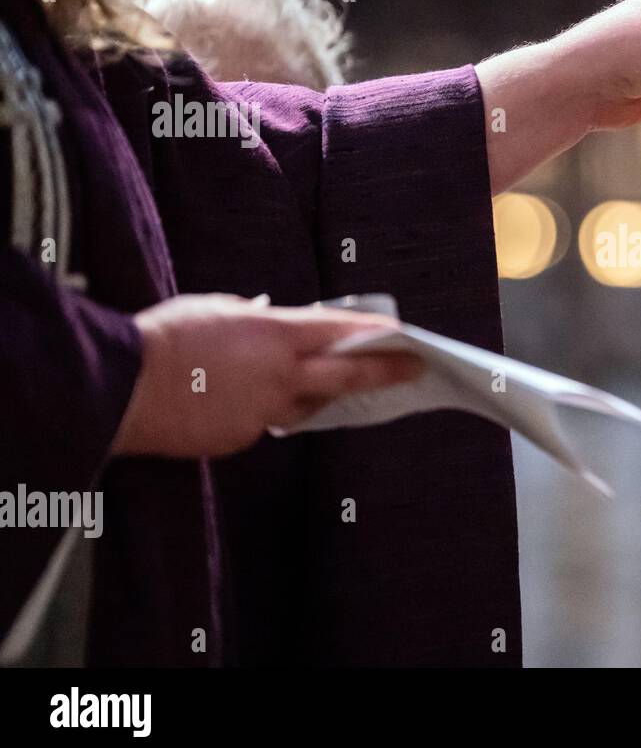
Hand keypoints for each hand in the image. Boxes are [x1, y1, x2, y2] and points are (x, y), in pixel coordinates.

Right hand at [110, 294, 424, 457]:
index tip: (402, 337)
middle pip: (346, 377)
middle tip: (413, 370)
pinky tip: (242, 400)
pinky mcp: (243, 439)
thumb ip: (253, 316)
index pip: (341, 333)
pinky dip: (262, 411)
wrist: (121, 387)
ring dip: (317, 396)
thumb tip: (271, 317)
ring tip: (321, 385)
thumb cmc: (165, 338)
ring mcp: (265, 413)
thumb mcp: (215, 308)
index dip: (374, 335)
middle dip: (384, 373)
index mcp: (277, 336)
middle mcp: (281, 376)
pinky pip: (265, 423)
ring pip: (306, 406)